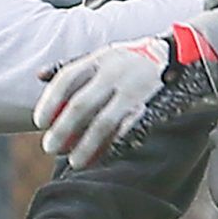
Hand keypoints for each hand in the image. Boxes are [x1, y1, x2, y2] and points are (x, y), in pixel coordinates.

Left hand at [33, 23, 217, 169]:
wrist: (179, 56)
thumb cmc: (130, 61)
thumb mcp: (102, 56)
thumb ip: (72, 67)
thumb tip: (38, 76)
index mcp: (100, 58)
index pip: (66, 79)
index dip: (50, 102)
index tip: (39, 123)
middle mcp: (115, 72)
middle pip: (81, 104)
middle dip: (63, 130)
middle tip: (50, 148)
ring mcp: (134, 90)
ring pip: (104, 123)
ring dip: (86, 146)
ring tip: (75, 162)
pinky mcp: (151, 106)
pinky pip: (128, 131)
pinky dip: (113, 146)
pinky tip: (103, 157)